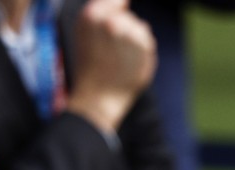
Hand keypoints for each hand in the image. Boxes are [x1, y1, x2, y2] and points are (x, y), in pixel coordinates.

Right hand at [66, 0, 155, 133]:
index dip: (118, 6)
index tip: (116, 25)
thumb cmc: (90, 66)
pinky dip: (142, 52)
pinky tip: (129, 64)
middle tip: (111, 52)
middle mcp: (111, 21)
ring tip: (119, 59)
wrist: (99, 96)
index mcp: (91, 15)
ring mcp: (129, 33)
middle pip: (127, 16)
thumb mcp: (86, 32)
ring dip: (133, 41)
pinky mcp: (145, 46)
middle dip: (123, 30)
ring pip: (139, 27)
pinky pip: (147, 41)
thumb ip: (103, 11)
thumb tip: (125, 0)